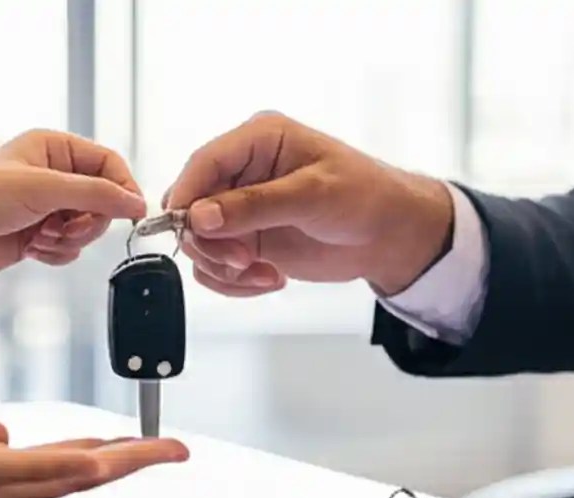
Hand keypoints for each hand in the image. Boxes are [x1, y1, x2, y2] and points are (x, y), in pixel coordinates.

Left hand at [0, 129, 146, 277]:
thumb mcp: (41, 188)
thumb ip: (95, 195)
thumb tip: (136, 203)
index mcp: (53, 148)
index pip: (108, 163)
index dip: (123, 188)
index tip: (132, 213)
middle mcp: (51, 176)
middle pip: (102, 200)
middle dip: (89, 220)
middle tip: (66, 227)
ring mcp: (43, 208)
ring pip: (87, 229)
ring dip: (70, 239)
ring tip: (41, 237)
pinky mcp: (34, 237)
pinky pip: (68, 249)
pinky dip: (56, 254)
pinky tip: (31, 249)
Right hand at [164, 112, 452, 297]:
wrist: (390, 236)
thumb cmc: (366, 197)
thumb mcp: (312, 195)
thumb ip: (254, 206)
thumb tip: (201, 215)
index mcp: (259, 140)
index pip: (203, 163)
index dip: (187, 195)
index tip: (184, 226)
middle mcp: (243, 173)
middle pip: (193, 205)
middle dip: (209, 240)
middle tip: (241, 260)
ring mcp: (242, 210)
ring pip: (200, 241)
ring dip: (223, 266)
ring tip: (260, 272)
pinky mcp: (247, 240)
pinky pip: (216, 265)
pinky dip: (233, 281)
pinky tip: (268, 279)